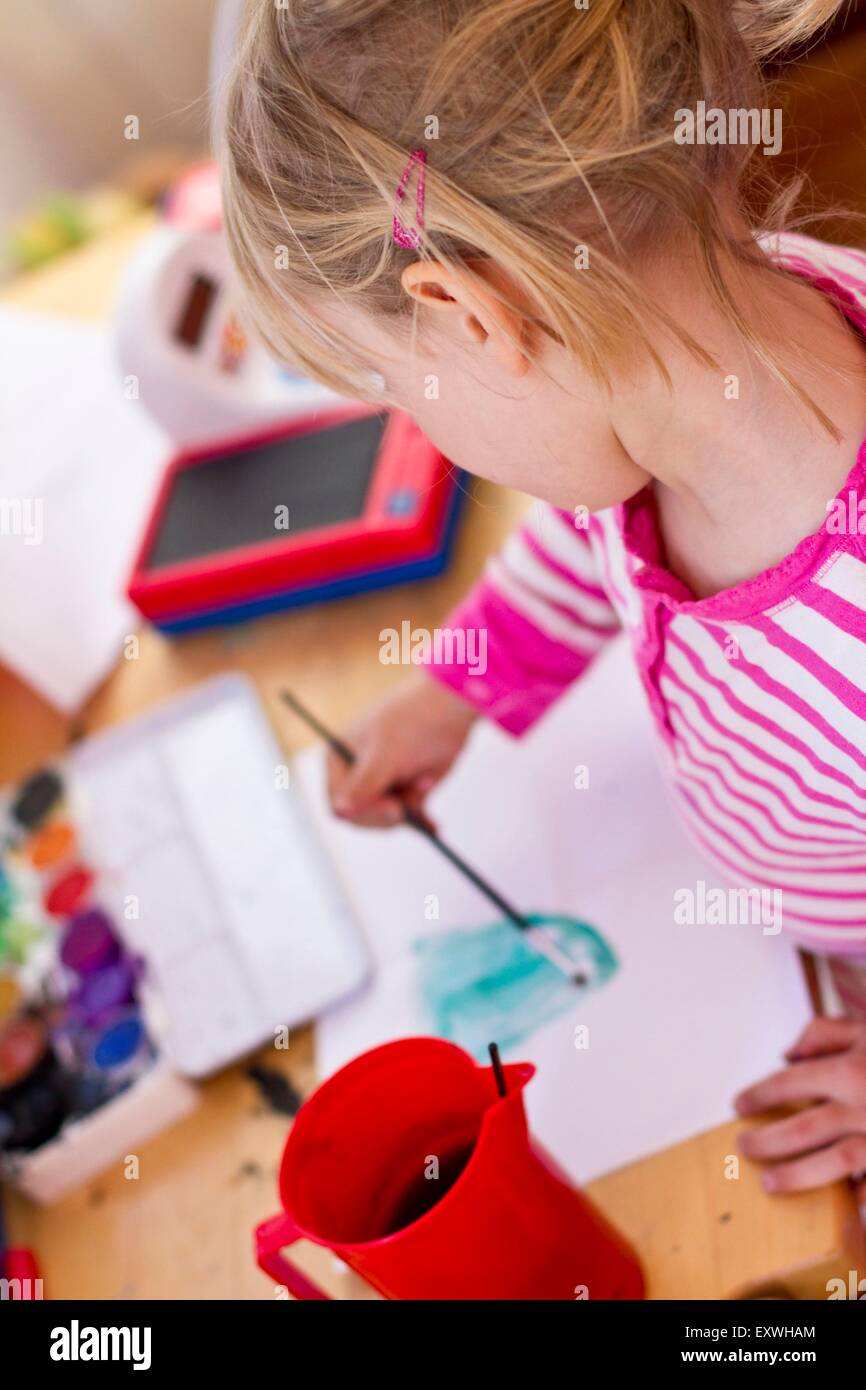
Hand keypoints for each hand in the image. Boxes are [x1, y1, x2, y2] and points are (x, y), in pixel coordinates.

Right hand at [326, 674, 477, 828]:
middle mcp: (356, 773)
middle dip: (387, 814)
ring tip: (424, 781)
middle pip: (361, 816)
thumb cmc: (411, 722)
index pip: (339, 804)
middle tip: (408, 807)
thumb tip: (339, 811)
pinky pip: (408, 815)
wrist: (451, 704)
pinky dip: (420, 819)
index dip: (363, 813)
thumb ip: (363, 786)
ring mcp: (381, 781)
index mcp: (339, 759)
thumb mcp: (384, 755)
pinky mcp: (405, 787)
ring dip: (408, 810)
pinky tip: (433, 825)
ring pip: (387, 818)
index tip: (393, 808)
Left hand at [735, 1017, 865, 1199]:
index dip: (759, 1095)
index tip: (739, 1104)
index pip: (788, 1084)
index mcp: (849, 1069)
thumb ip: (823, 1032)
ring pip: (831, 1164)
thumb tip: (787, 1053)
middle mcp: (861, 1105)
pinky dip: (855, 1197)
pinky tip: (837, 1205)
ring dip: (796, 1175)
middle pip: (801, 1130)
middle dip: (767, 1140)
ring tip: (769, 1182)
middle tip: (743, 1145)